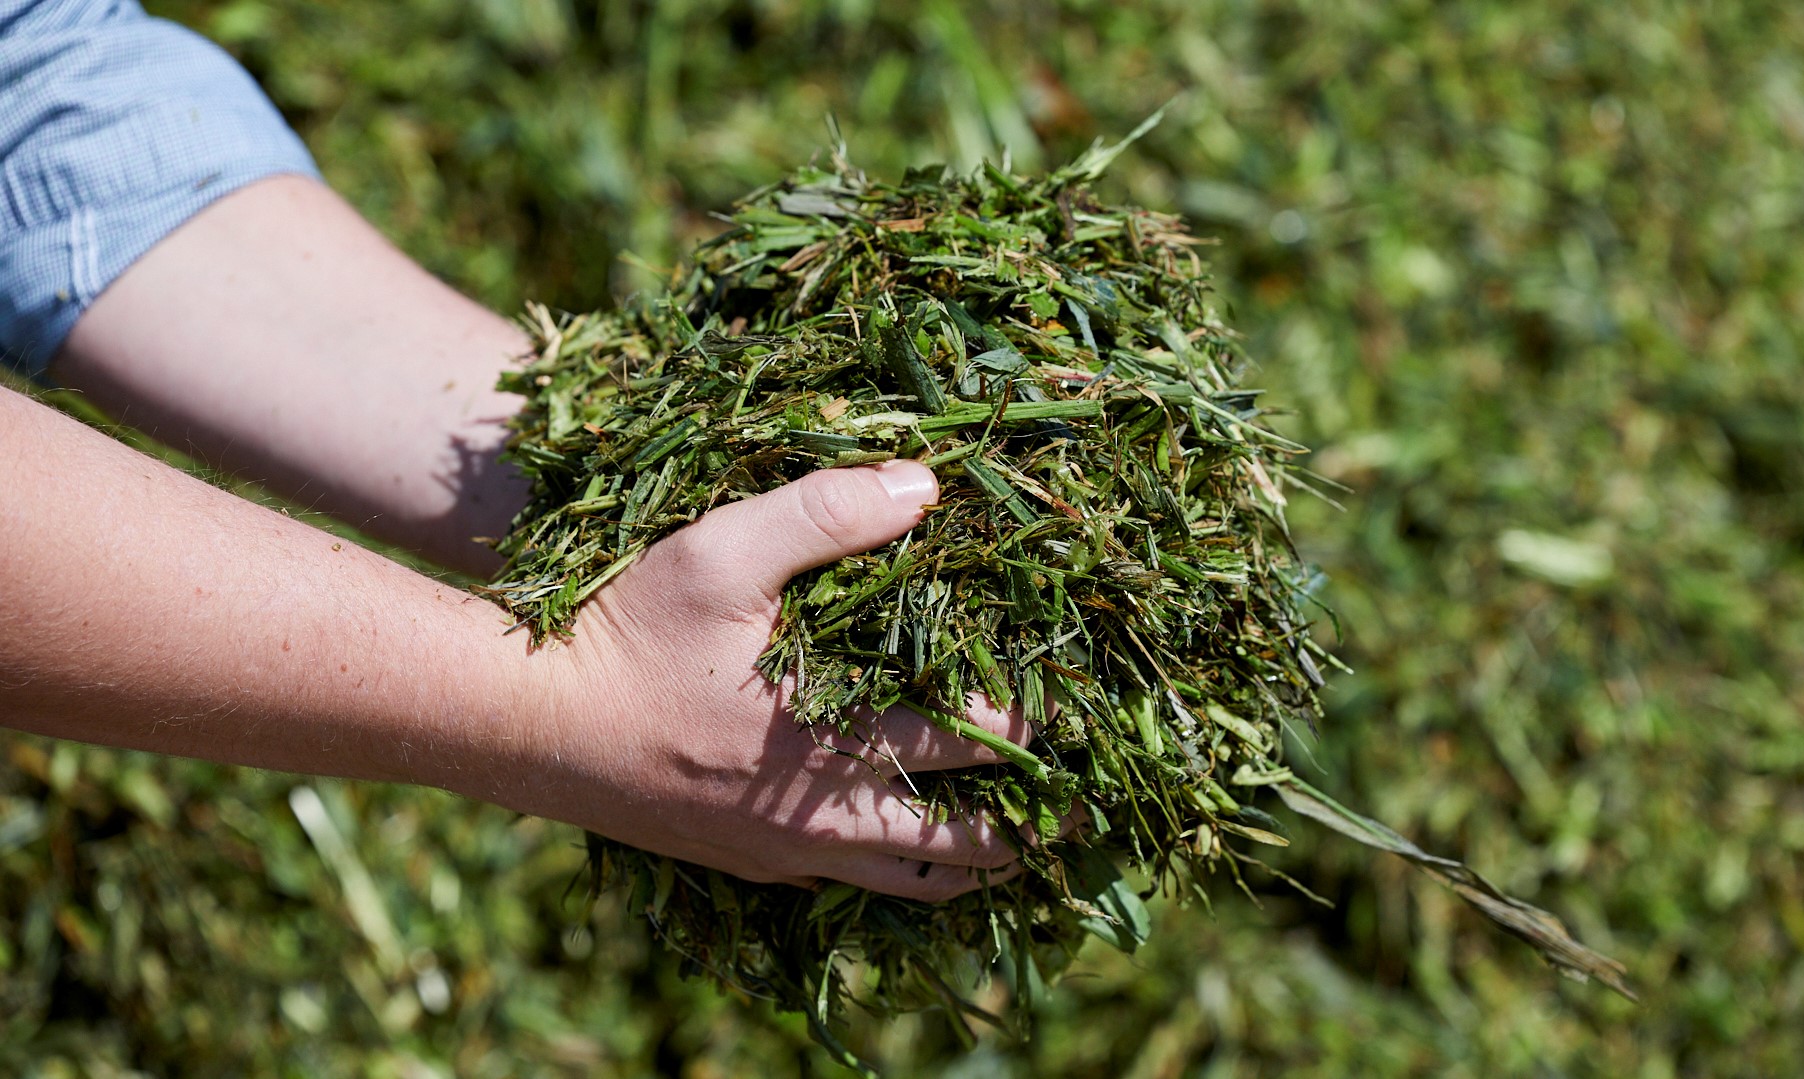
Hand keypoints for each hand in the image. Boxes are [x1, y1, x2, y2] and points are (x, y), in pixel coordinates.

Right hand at [508, 461, 1037, 900]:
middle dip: (1040, 818)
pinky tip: (919, 838)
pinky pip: (858, 890)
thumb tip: (927, 482)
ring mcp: (788, 854)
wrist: (520, 722)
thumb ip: (826, 513)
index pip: (983, 742)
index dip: (1045, 720)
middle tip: (1088, 791)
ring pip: (919, 884)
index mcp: (835, 741)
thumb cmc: (623, 631)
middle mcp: (825, 816)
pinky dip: (910, 874)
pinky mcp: (752, 865)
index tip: (1084, 695)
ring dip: (982, 861)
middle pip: (971, 843)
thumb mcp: (719, 550)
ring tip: (1024, 830)